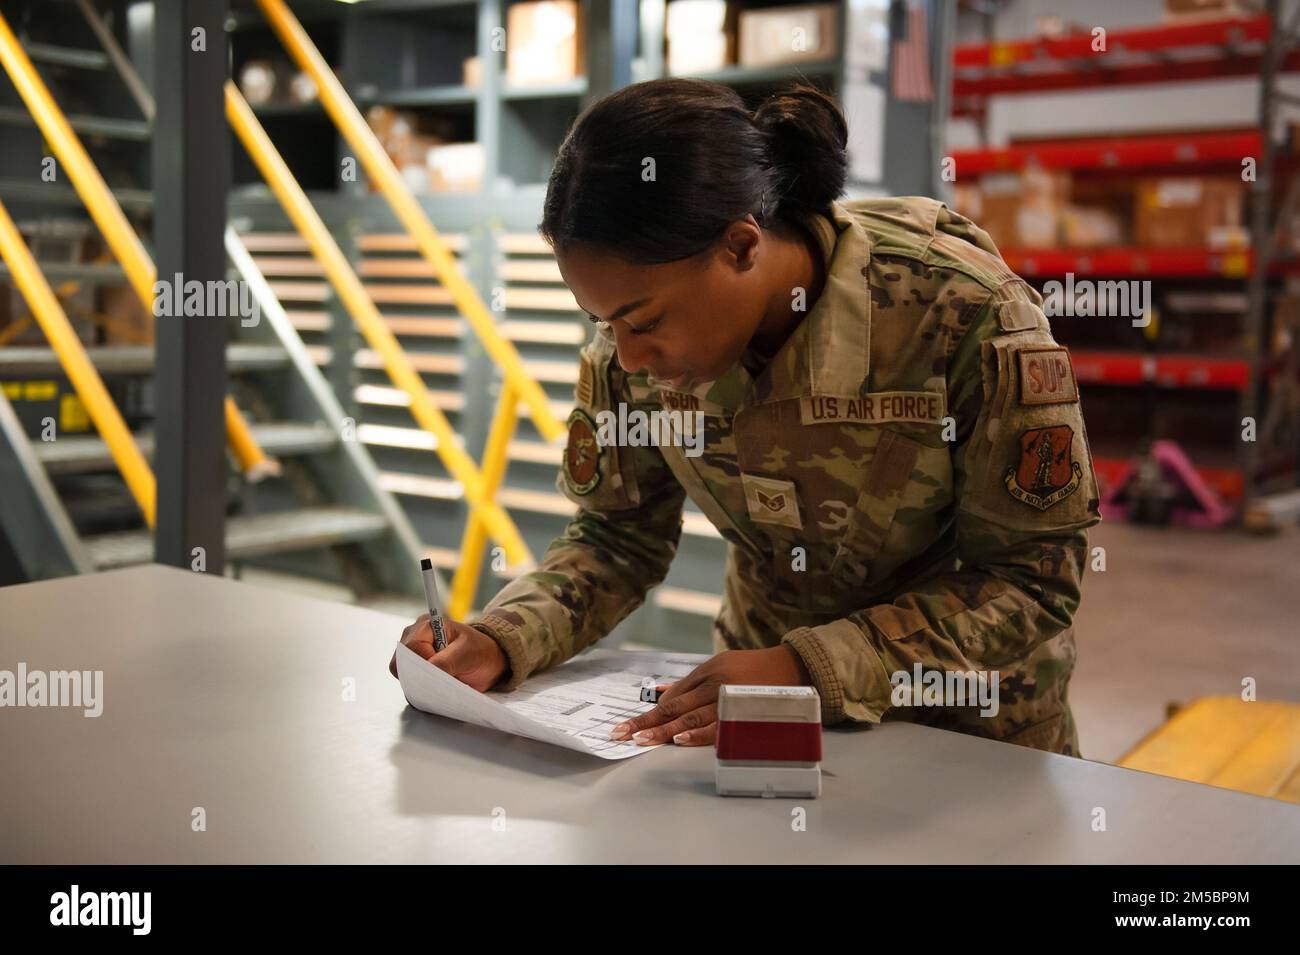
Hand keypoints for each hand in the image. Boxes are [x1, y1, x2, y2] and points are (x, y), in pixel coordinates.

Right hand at [388, 615, 508, 691]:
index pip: (410, 648)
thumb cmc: (479, 651)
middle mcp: (414, 637)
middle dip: (419, 676)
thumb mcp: (468, 654)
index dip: (422, 664)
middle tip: (442, 680)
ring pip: (403, 676)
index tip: (441, 672)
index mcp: (427, 626)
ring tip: (444, 681)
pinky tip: (440, 687)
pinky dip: (423, 690)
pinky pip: (410, 685)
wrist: (487, 660)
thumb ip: (447, 662)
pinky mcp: (416, 671)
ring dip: (422, 684)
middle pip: (401, 662)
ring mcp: (413, 655)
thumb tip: (428, 672)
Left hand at [610, 645, 811, 746]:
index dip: (647, 713)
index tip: (626, 727)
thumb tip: (659, 694)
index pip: (670, 698)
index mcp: (705, 673)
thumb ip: (690, 683)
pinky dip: (698, 735)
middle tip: (623, 734)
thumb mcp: (719, 665)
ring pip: (691, 718)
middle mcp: (713, 685)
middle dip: (647, 722)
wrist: (791, 666)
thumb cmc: (752, 668)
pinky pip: (717, 728)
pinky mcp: (742, 713)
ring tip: (643, 740)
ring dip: (665, 730)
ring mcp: (727, 700)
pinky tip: (680, 740)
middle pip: (675, 708)